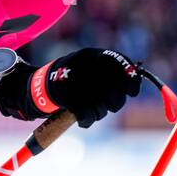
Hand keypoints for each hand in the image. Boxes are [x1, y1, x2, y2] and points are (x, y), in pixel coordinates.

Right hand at [0, 47, 143, 128]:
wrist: (40, 85)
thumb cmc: (71, 76)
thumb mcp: (88, 63)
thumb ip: (110, 67)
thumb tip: (136, 75)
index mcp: (90, 55)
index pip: (120, 65)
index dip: (131, 80)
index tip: (132, 90)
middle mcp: (83, 67)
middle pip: (114, 90)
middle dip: (115, 102)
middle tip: (112, 105)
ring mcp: (75, 82)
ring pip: (102, 105)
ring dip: (101, 113)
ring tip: (94, 111)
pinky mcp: (67, 98)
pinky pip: (87, 115)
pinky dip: (88, 120)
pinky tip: (85, 119)